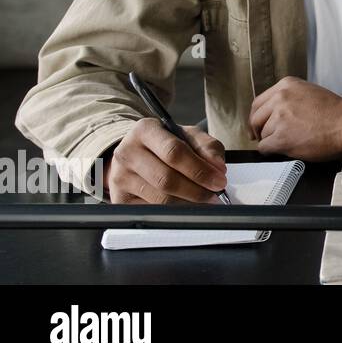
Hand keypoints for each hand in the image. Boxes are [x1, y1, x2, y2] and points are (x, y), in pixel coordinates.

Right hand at [105, 118, 226, 203]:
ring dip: (188, 203)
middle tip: (215, 194)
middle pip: (166, 179)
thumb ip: (207, 147)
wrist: (134, 154)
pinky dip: (175, 211)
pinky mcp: (120, 199)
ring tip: (205, 200)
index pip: (174, 152)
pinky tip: (187, 206)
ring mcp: (120, 177)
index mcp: (145, 130)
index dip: (200, 169)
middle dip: (197, 190)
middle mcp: (127, 153)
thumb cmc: (165, 144)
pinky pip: (152, 210)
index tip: (219, 179)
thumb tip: (218, 167)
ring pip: (160, 198)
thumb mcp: (187, 136)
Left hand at [249, 76, 341, 160]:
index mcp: (286, 85)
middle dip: (259, 130)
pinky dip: (272, 151)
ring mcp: (279, 118)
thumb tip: (271, 114)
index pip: (258, 102)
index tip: (258, 125)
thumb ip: (289, 98)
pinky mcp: (281, 137)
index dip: (257, 117)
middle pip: (256, 119)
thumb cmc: (334, 112)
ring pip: (262, 134)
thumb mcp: (308, 92)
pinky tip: (286, 150)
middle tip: (266, 138)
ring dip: (272, 140)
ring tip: (290, 141)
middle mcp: (280, 98)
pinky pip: (265, 147)